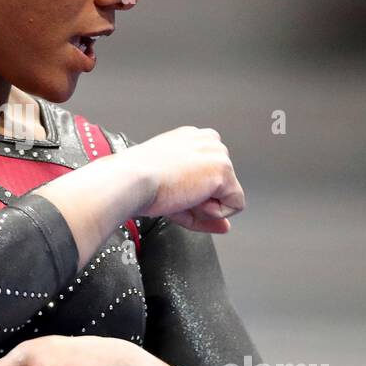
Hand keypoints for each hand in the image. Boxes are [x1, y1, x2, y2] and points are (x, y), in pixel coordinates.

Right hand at [124, 126, 244, 233]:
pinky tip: (192, 199)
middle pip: (220, 184)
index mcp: (191, 139)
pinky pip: (235, 204)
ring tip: (180, 195)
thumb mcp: (173, 192)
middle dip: (202, 200)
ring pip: (228, 194)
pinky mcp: (223, 170)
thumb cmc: (138, 182)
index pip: (208, 173)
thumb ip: (201, 207)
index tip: (175, 192)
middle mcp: (207, 140)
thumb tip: (225, 226)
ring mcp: (217, 154)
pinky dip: (215, 212)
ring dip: (206, 206)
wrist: (131, 180)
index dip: (196, 193)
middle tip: (175, 196)